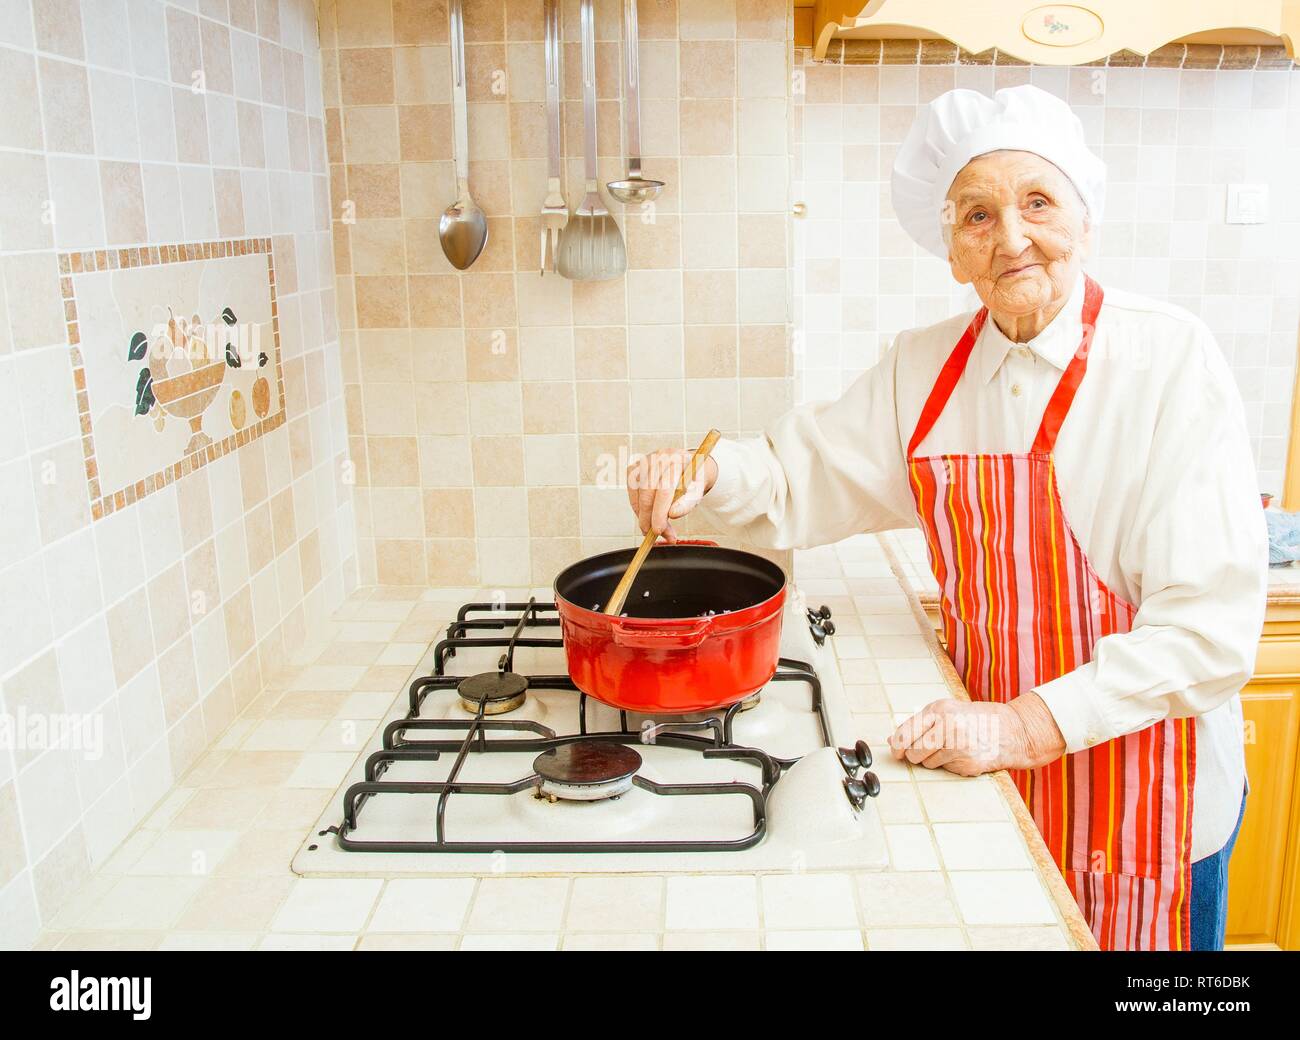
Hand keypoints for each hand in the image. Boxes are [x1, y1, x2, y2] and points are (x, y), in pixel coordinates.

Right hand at [625, 448, 719, 542]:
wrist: (689, 466)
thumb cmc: (693, 481)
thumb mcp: (697, 493)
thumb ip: (687, 504)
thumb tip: (672, 515)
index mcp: (678, 461)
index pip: (664, 490)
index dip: (659, 512)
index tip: (658, 530)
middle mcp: (659, 457)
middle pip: (647, 491)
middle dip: (648, 517)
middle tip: (655, 533)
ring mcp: (646, 460)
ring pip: (637, 492)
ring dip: (642, 514)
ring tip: (653, 525)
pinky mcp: (636, 466)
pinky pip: (631, 490)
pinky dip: (637, 505)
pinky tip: (646, 513)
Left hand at [887, 693, 1065, 775]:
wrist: (1010, 730)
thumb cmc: (972, 719)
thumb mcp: (945, 711)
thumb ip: (918, 724)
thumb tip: (892, 740)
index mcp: (939, 710)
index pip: (906, 732)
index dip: (897, 746)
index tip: (896, 752)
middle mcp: (948, 727)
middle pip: (913, 752)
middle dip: (915, 755)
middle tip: (925, 750)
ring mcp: (959, 746)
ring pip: (927, 763)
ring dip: (933, 760)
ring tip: (951, 748)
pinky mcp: (968, 763)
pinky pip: (944, 770)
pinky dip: (949, 765)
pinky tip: (962, 755)